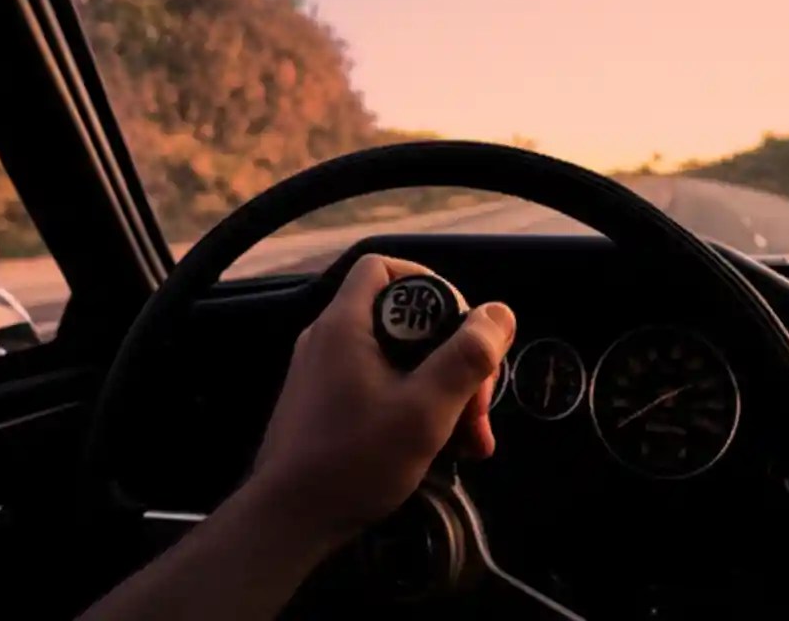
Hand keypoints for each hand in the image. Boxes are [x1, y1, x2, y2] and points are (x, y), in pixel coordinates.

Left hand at [248, 253, 515, 544]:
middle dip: (453, 356)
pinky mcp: (328, 408)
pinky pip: (383, 389)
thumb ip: (466, 358)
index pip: (382, 267)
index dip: (429, 281)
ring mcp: (326, 376)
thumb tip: (499, 314)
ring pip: (400, 362)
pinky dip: (417, 408)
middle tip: (478, 401)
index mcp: (345, 326)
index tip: (464, 321)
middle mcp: (330, 341)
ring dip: (443, 391)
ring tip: (472, 437)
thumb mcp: (424, 410)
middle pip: (405, 321)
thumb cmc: (354, 460)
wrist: (289, 521)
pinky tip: (446, 449)